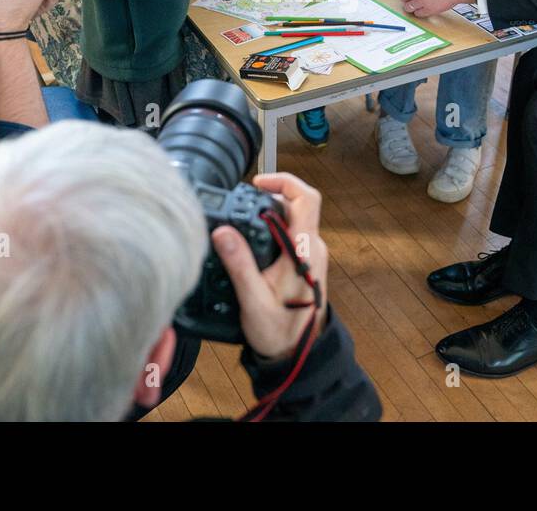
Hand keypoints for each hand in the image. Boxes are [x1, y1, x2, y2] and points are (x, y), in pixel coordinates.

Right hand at [211, 172, 328, 361]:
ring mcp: (312, 255)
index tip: (257, 182)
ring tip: (242, 223)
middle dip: (268, 199)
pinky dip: (271, 230)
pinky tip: (251, 242)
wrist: (298, 356)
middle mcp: (314, 248)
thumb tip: (222, 232)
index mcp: (306, 250)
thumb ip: (239, 264)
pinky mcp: (306, 263)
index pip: (306, 199)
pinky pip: (291, 235)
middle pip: (296, 205)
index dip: (284, 181)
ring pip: (293, 220)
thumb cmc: (280, 332)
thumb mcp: (253, 300)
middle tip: (240, 206)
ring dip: (269, 216)